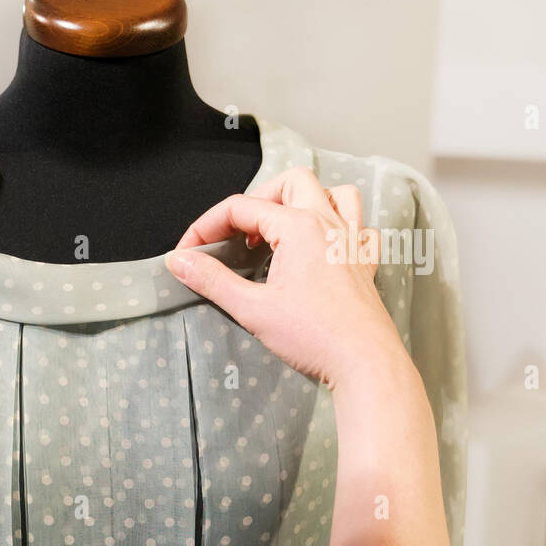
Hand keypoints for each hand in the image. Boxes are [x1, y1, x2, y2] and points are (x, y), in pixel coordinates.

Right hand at [167, 167, 408, 388]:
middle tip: (237, 231)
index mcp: (298, 228)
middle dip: (257, 198)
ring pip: (332, 193)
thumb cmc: (315, 336)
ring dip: (303, 200)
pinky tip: (321, 245)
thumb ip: (213, 280)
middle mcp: (328, 225)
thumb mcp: (252, 309)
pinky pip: (358, 225)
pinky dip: (338, 225)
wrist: (364, 363)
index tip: (190, 252)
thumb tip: (181, 261)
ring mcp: (350, 241)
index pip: (241, 207)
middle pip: (290, 183)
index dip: (206, 226)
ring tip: (280, 227)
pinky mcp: (364, 263)